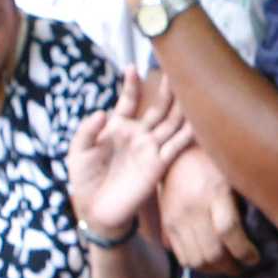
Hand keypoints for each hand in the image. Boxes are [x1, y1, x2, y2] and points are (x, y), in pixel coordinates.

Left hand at [70, 71, 194, 238]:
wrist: (97, 210)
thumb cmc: (85, 180)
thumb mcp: (78, 152)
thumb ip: (87, 131)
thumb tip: (101, 113)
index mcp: (117, 128)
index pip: (128, 101)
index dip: (131, 85)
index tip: (132, 67)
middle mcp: (138, 135)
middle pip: (157, 108)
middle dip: (166, 90)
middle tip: (176, 69)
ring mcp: (150, 148)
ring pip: (172, 123)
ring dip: (182, 107)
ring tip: (193, 88)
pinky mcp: (159, 164)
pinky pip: (177, 145)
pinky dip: (189, 133)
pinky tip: (199, 119)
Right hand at [159, 145, 258, 272]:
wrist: (178, 153)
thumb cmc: (216, 161)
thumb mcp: (234, 174)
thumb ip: (245, 201)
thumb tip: (261, 232)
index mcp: (215, 191)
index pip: (228, 231)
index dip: (244, 251)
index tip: (255, 258)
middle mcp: (193, 207)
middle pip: (212, 252)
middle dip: (231, 267)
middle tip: (243, 267)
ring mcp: (176, 218)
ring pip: (196, 260)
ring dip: (215, 270)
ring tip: (228, 266)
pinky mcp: (167, 225)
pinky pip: (182, 256)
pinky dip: (199, 265)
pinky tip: (211, 262)